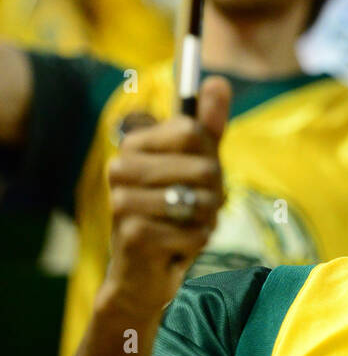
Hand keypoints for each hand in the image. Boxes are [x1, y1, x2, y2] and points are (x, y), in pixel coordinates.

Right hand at [104, 77, 230, 315]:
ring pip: (201, 200)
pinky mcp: (134, 234)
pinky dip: (197, 243)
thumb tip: (218, 81)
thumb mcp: (195, 165)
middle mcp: (120, 168)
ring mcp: (123, 201)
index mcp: (134, 144)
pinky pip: (195, 232)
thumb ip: (207, 126)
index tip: (200, 173)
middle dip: (214, 193)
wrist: (143, 274)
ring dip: (207, 220)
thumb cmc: (173, 214)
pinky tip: (177, 248)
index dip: (209, 155)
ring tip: (187, 227)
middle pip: (203, 166)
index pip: (191, 130)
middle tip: (197, 208)